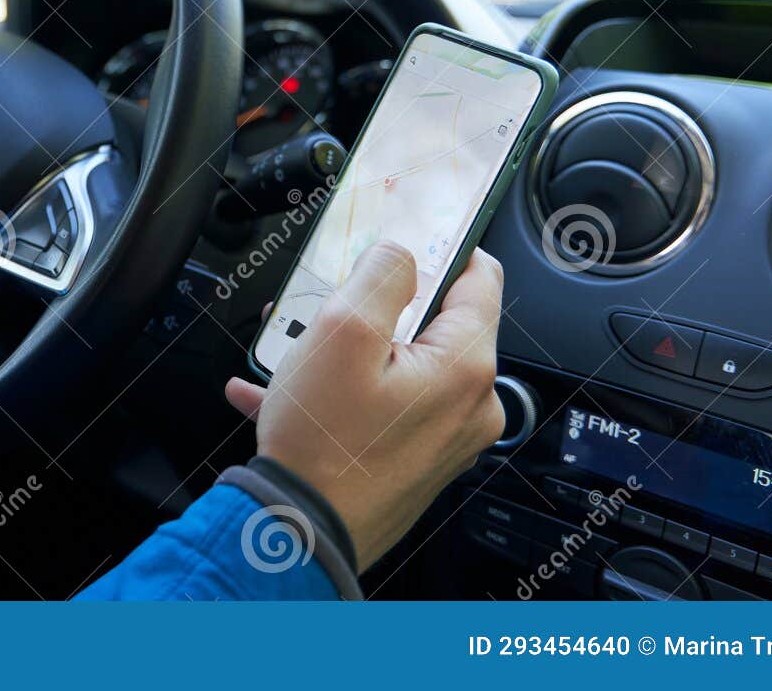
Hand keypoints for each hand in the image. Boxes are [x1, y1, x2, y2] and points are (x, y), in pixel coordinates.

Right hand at [225, 243, 505, 570]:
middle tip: (332, 305)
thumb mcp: (342, 333)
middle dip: (379, 308)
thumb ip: (381, 276)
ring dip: (351, 351)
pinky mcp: (415, 460)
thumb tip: (401, 255)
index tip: (410, 236)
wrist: (300, 534)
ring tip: (297, 352)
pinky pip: (382, 407)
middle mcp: (469, 406)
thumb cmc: (322, 449)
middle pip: (435, 324)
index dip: (443, 247)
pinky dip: (342, 392)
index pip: (480, 279)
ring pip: (402, 365)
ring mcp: (444, 438)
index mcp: (465, 367)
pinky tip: (290, 392)